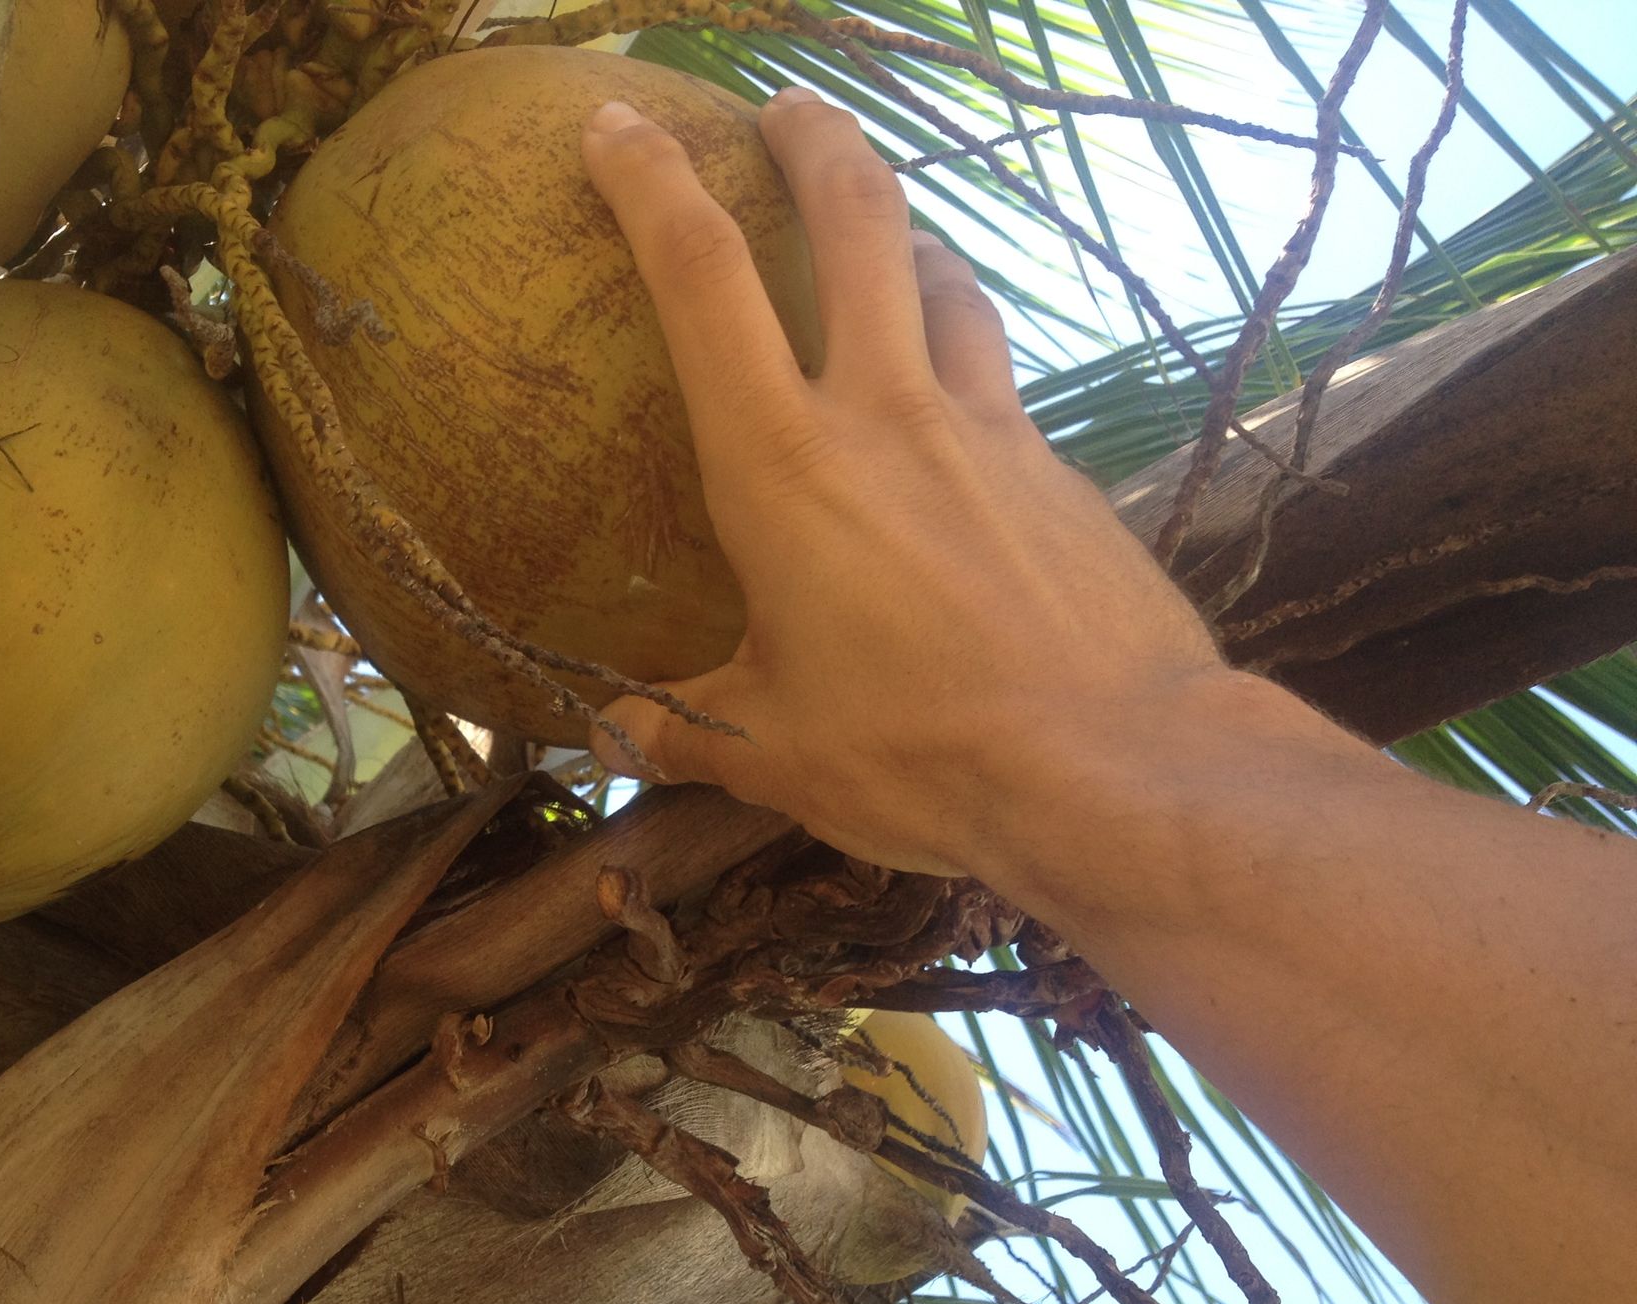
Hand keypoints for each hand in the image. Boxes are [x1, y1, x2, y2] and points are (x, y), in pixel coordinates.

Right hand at [580, 88, 1228, 876]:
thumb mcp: (775, 753)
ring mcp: (989, 431)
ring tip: (885, 231)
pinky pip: (1002, 382)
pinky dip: (968, 359)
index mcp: (783, 467)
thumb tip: (615, 733)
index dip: (650, 184)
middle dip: (812, 141)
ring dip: (908, 235)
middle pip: (854, 221)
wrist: (1115, 768)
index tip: (617, 125)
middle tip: (783, 108)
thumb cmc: (919, 756)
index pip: (702, 280)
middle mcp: (887, 415)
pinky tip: (963, 407)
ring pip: (947, 282)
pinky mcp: (1061, 471)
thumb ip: (687, 726)